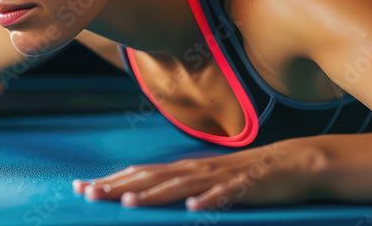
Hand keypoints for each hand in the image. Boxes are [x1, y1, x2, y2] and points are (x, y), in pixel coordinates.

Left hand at [73, 138, 329, 209]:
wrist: (291, 164)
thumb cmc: (243, 177)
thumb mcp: (204, 182)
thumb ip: (176, 187)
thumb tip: (145, 194)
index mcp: (183, 169)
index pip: (139, 174)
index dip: (110, 180)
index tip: (81, 187)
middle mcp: (194, 169)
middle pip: (150, 178)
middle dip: (118, 186)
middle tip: (90, 194)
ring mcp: (218, 177)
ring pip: (181, 186)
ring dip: (155, 194)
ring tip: (130, 202)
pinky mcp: (243, 186)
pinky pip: (224, 195)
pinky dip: (208, 201)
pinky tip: (194, 209)